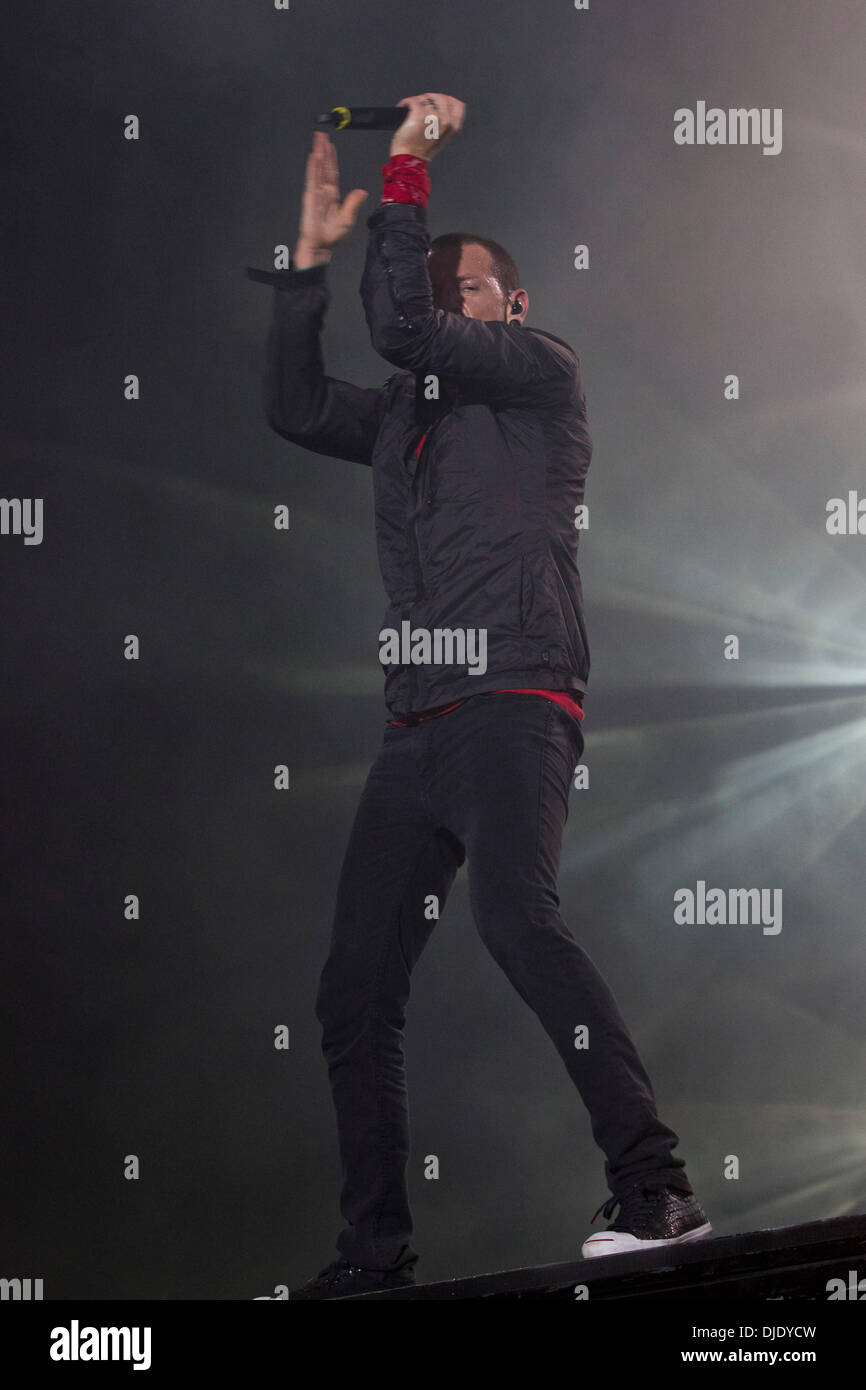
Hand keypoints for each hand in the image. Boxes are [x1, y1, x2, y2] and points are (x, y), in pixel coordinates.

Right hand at [294, 130, 367, 267]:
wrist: (320, 246)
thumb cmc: (331, 235)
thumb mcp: (347, 218)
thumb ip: (353, 203)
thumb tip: (362, 192)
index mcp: (332, 195)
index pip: (332, 172)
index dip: (332, 158)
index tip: (330, 145)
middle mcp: (323, 191)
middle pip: (324, 166)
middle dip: (323, 150)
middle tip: (322, 135)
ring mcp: (316, 193)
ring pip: (318, 169)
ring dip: (318, 153)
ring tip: (318, 140)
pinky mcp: (310, 197)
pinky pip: (312, 179)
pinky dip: (313, 167)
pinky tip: (314, 156)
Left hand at [390, 93, 465, 162]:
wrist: (410, 158)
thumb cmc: (423, 149)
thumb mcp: (443, 138)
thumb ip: (449, 122)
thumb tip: (448, 103)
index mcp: (453, 127)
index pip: (458, 104)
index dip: (448, 101)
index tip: (438, 104)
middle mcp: (445, 121)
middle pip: (441, 97)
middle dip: (431, 99)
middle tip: (423, 106)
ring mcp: (432, 116)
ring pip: (426, 97)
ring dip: (418, 101)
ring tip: (413, 108)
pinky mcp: (419, 114)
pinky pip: (412, 100)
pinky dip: (405, 103)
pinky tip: (403, 108)